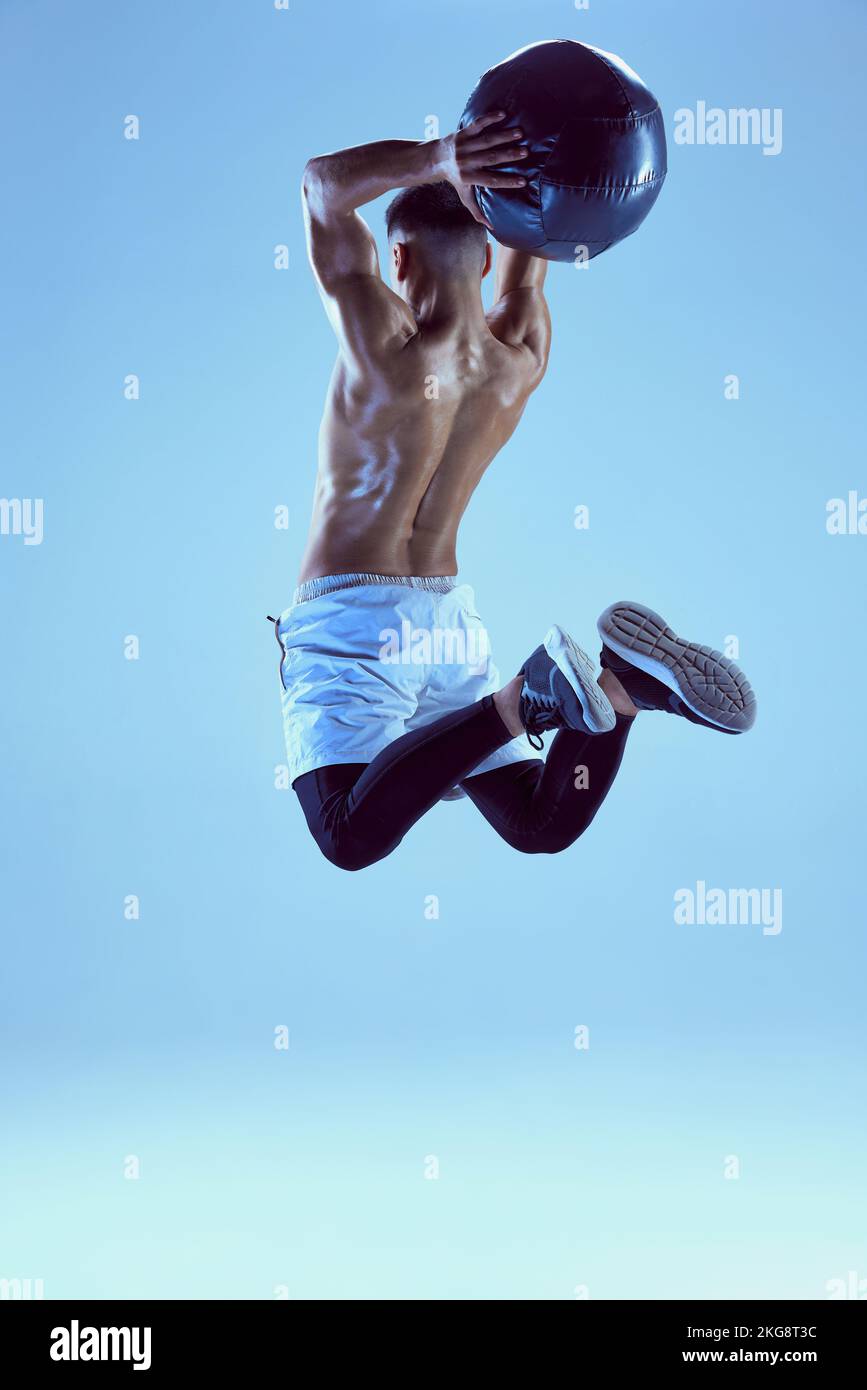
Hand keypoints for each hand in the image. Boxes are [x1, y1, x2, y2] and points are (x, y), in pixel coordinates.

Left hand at [439, 112, 527, 226]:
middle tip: (525, 152)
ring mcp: (465, 146)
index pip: (491, 181)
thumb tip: (492, 228)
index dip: (506, 181)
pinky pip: (477, 124)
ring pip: (486, 140)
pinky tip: (503, 114)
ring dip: (503, 136)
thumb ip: (477, 211)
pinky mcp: (463, 132)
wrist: (435, 159)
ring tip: (520, 133)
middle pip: (490, 158)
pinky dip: (489, 119)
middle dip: (508, 155)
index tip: (523, 181)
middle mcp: (467, 161)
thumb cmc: (455, 180)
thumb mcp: (464, 196)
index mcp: (469, 178)